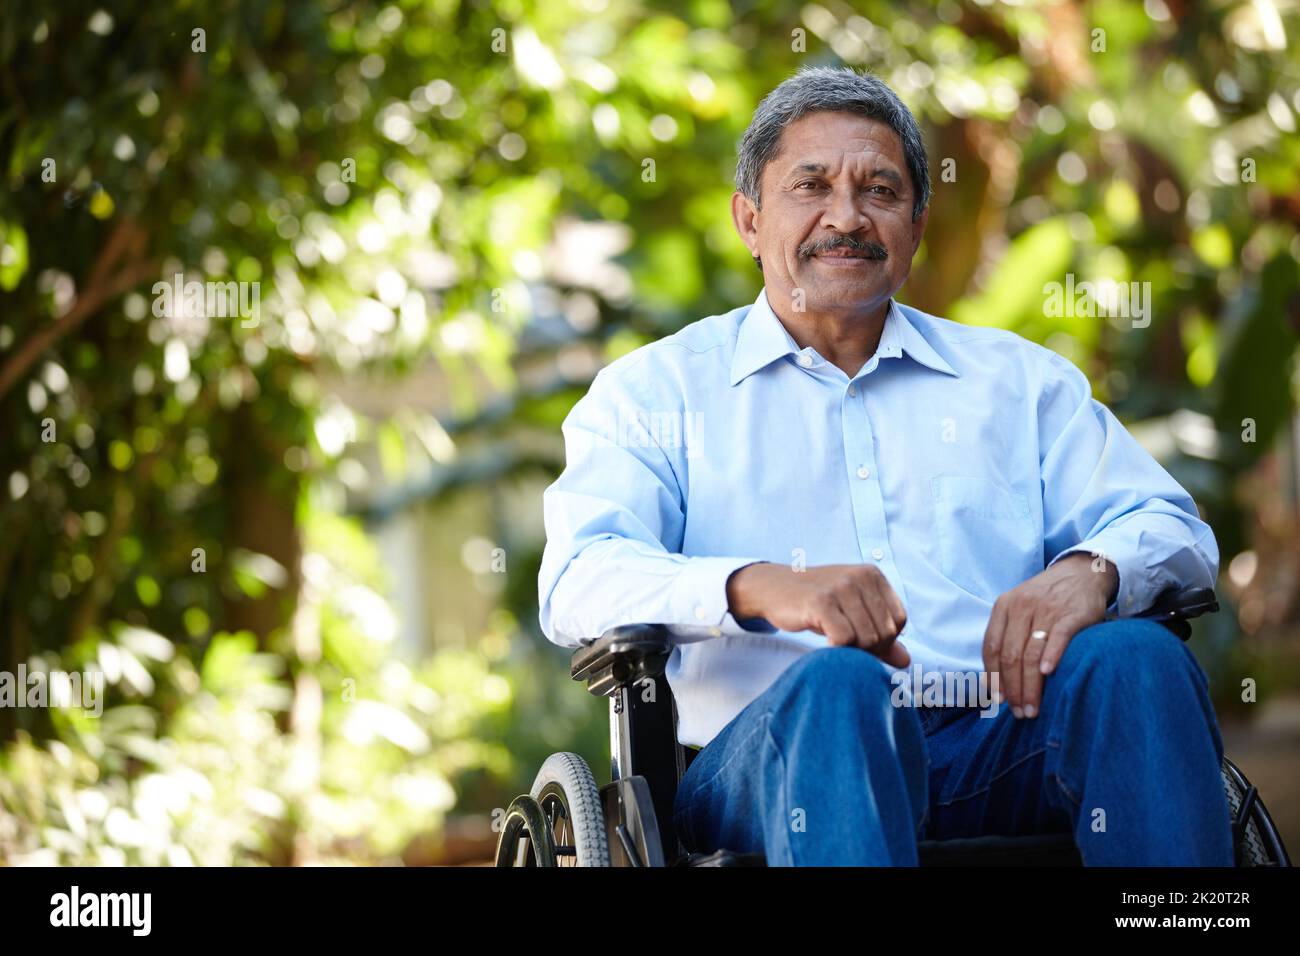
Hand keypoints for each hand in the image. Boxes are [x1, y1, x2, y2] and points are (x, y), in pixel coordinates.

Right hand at [726, 562, 909, 666]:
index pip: (898, 620)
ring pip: (866, 638)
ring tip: (834, 643)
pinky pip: (843, 639)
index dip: (886, 640)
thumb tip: (905, 661)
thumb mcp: (851, 612)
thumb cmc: (816, 602)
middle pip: (884, 632)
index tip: (864, 643)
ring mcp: (840, 587)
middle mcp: (860, 577)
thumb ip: (879, 635)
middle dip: (868, 649)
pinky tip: (826, 644)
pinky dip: (837, 650)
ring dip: (851, 651)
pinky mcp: (821, 602)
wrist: (774, 588)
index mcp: (872, 575)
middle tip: (846, 647)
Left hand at [982, 552, 1117, 718]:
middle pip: (1010, 656)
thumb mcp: (1020, 606)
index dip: (992, 677)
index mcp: (1004, 606)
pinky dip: (1051, 657)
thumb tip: (997, 679)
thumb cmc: (1047, 598)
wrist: (1082, 572)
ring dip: (1030, 686)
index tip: (998, 699)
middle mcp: (1022, 607)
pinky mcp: (1072, 614)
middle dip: (1012, 689)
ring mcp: (1047, 610)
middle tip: (1018, 712)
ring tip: (1032, 708)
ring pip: (1031, 654)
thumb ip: (1008, 634)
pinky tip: (1048, 674)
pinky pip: (1058, 638)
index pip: (990, 647)